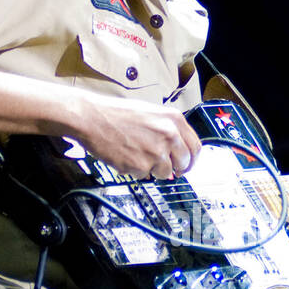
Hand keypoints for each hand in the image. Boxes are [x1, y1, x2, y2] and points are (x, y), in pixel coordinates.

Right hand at [69, 93, 202, 177]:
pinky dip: (135, 170)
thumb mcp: (150, 113)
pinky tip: (126, 156)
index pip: (195, 147)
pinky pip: (144, 175)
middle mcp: (169, 135)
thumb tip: (176, 152)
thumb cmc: (116, 113)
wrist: (92, 118)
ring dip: (153, 169)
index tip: (187, 164)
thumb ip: (167, 131)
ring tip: (137, 154)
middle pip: (184, 163)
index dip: (191, 159)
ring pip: (164, 172)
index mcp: (173, 119)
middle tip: (165, 167)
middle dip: (175, 168)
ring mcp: (156, 151)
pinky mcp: (141, 165)